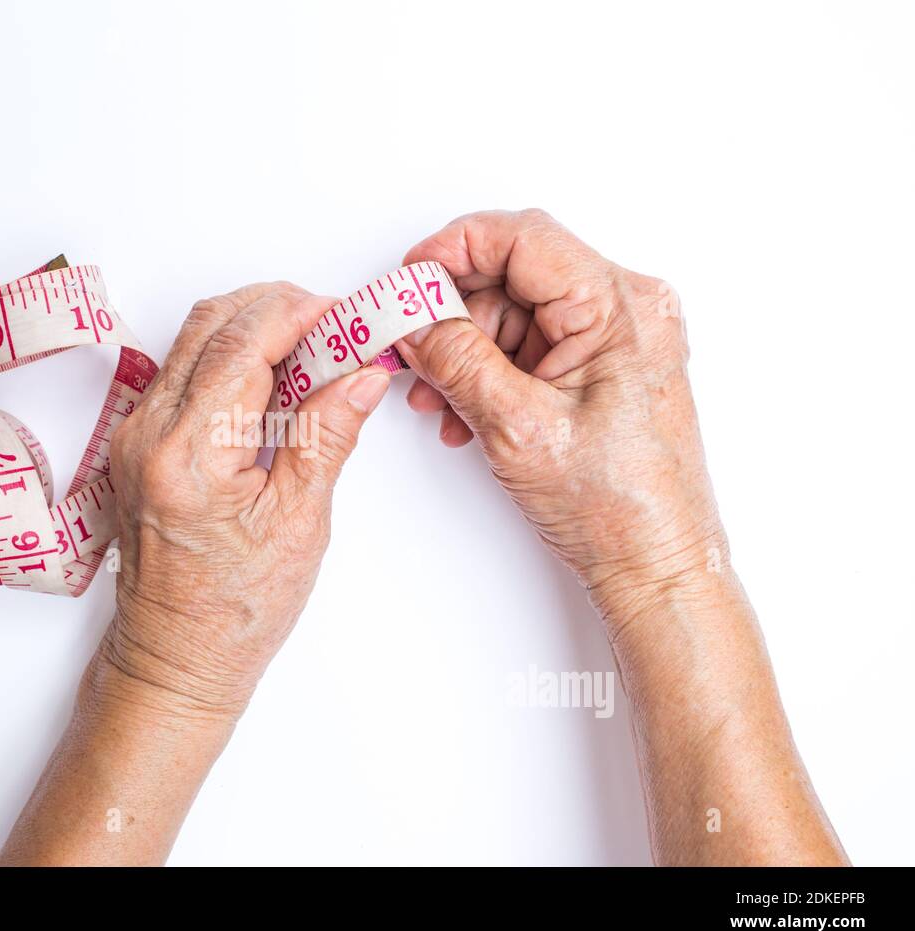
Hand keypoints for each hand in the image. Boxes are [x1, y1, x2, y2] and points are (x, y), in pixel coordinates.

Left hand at [102, 282, 391, 716]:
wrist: (171, 658)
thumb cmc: (230, 612)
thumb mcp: (298, 524)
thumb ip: (326, 435)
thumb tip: (362, 373)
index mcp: (188, 455)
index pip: (244, 343)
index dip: (302, 313)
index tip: (349, 315)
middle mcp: (148, 433)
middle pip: (212, 322)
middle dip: (279, 307)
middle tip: (337, 327)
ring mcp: (134, 434)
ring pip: (194, 340)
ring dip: (255, 328)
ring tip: (314, 353)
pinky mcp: (137, 442)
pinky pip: (184, 372)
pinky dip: (232, 358)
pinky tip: (276, 383)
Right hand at [395, 209, 723, 627]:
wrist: (654, 564)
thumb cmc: (616, 506)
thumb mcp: (516, 426)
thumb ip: (457, 360)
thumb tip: (411, 319)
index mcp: (619, 306)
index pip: (521, 237)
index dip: (452, 250)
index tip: (406, 283)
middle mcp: (626, 308)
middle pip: (512, 273)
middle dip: (453, 313)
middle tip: (411, 350)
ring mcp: (615, 336)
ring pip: (513, 311)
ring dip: (464, 351)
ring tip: (439, 402)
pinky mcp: (601, 365)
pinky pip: (528, 344)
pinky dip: (488, 370)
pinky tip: (465, 411)